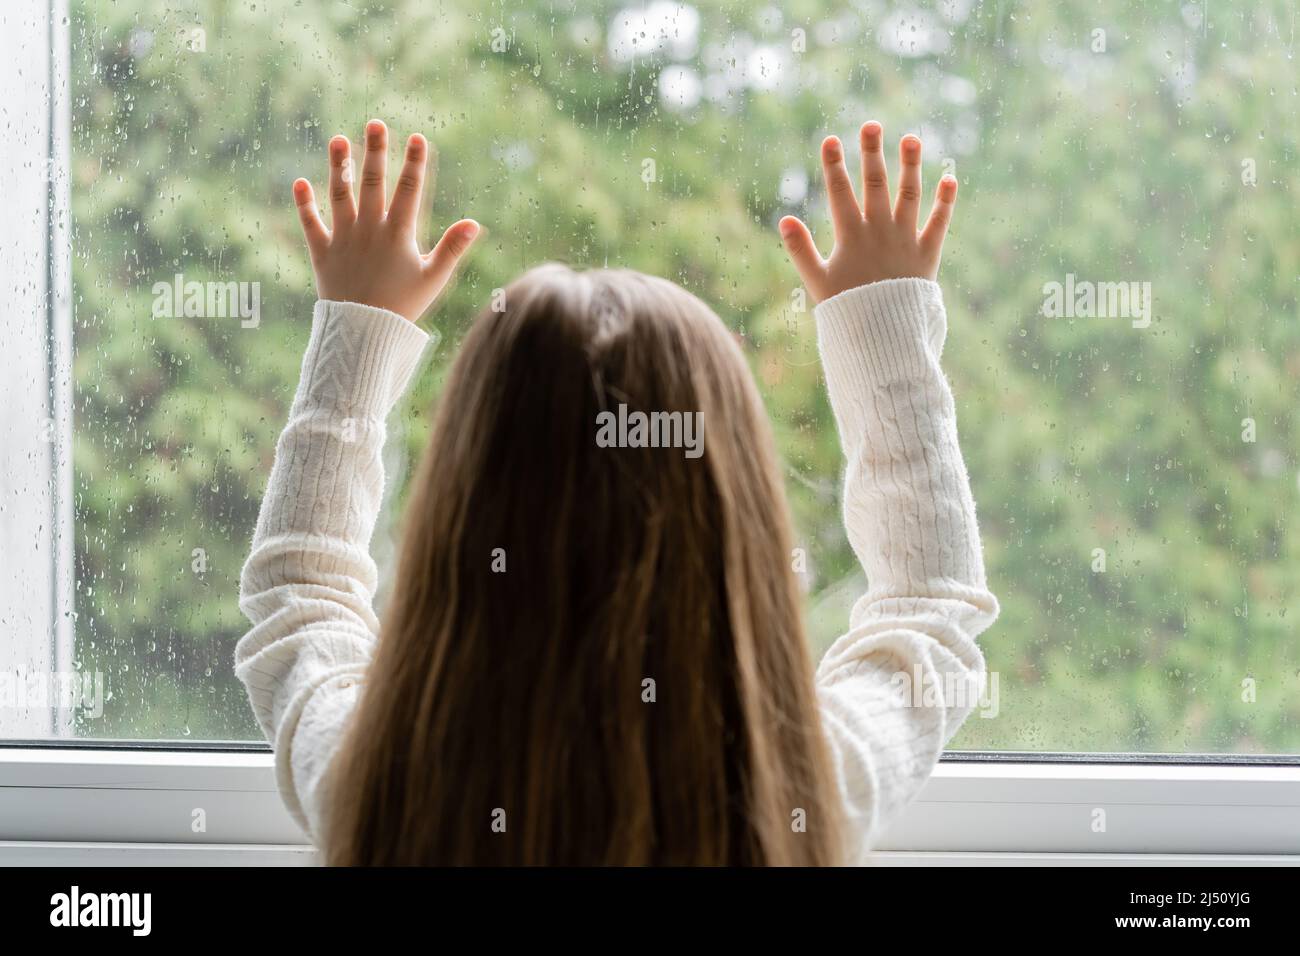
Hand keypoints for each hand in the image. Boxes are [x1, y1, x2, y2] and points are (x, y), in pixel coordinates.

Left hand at [292, 119, 480, 321]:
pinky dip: (305, 205)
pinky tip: (301, 182)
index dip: (414, 163)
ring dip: (339, 167)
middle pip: (373, 183)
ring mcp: (344, 239)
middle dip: (375, 152)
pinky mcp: (322, 252)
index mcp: (398, 235)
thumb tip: (474, 223)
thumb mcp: (433, 279)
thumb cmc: (403, 306)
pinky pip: (310, 225)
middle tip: (375, 123)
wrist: (364, 333)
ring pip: (340, 195)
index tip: (417, 136)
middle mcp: (369, 230)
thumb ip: (452, 249)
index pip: (409, 191)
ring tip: (337, 139)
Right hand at [779, 122, 956, 302]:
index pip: (839, 193)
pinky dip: (945, 201)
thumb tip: (785, 219)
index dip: (833, 165)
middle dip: (872, 152)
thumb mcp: (817, 281)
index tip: (831, 140)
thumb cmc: (846, 310)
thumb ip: (801, 249)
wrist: (882, 336)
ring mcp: (905, 240)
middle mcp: (879, 231)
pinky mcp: (927, 254)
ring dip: (910, 165)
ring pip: (909, 194)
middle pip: (875, 184)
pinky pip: (939, 223)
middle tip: (871, 125)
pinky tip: (949, 177)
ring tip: (911, 139)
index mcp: (850, 236)